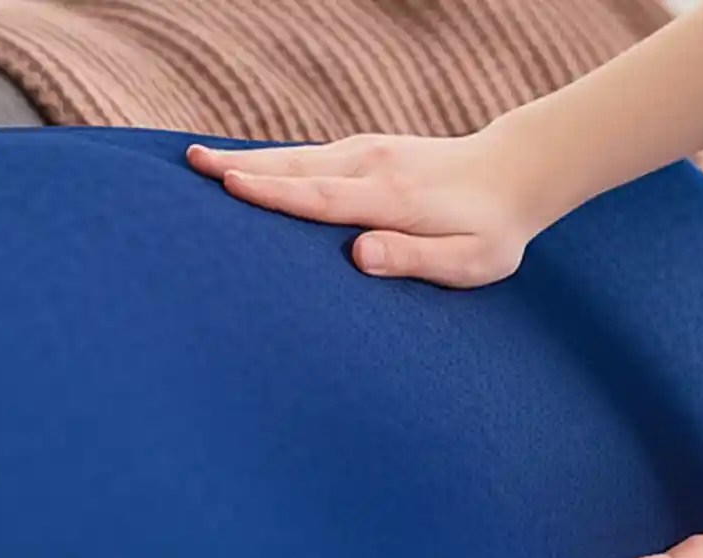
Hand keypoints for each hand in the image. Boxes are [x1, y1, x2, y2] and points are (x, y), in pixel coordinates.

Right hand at [186, 128, 556, 287]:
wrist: (514, 174)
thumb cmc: (491, 231)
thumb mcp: (468, 261)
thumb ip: (414, 258)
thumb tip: (359, 255)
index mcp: (392, 198)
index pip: (321, 197)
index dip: (274, 193)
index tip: (228, 183)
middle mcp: (373, 166)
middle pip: (296, 168)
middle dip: (241, 166)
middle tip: (188, 163)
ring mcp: (368, 153)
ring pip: (298, 157)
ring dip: (249, 160)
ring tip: (199, 161)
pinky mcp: (367, 151)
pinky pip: (310, 157)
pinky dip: (273, 161)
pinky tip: (245, 168)